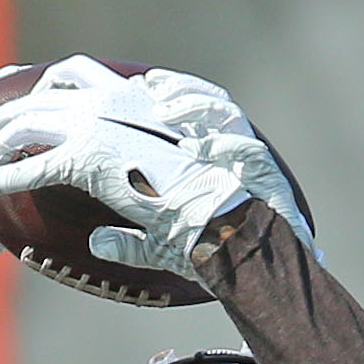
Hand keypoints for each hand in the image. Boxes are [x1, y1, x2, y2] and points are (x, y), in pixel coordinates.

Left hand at [0, 76, 246, 279]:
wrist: (215, 208)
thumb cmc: (198, 210)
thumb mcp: (160, 196)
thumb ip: (125, 212)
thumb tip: (96, 244)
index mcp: (132, 101)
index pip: (78, 75)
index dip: (45, 85)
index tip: (24, 98)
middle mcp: (112, 105)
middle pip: (46, 91)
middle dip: (12, 106)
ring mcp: (97, 126)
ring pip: (31, 119)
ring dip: (3, 138)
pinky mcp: (86, 158)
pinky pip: (32, 165)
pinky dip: (2, 176)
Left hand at [120, 67, 323, 263]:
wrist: (259, 278)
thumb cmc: (216, 258)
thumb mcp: (165, 250)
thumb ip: (132, 244)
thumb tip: (95, 242)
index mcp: (208, 160)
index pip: (188, 115)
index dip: (166, 95)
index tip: (138, 87)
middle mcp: (230, 153)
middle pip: (209, 101)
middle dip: (180, 88)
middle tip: (151, 85)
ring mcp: (250, 163)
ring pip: (227, 114)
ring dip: (195, 106)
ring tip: (164, 111)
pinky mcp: (268, 177)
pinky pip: (247, 150)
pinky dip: (221, 144)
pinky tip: (194, 146)